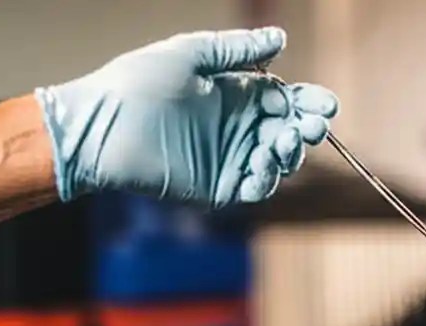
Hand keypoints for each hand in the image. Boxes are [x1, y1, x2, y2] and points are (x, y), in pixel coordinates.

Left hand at [34, 27, 337, 207]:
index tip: (326, 104)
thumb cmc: (136, 83)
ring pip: (278, 161)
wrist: (99, 125)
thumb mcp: (190, 54)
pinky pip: (254, 187)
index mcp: (235, 95)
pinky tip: (263, 161)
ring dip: (290, 152)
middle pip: (288, 131)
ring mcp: (228, 159)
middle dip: (307, 128)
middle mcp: (237, 128)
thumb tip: (280, 38)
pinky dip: (266, 178)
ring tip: (284, 139)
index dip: (309, 102)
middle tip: (313, 125)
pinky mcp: (217, 187)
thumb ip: (237, 50)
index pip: (285, 100)